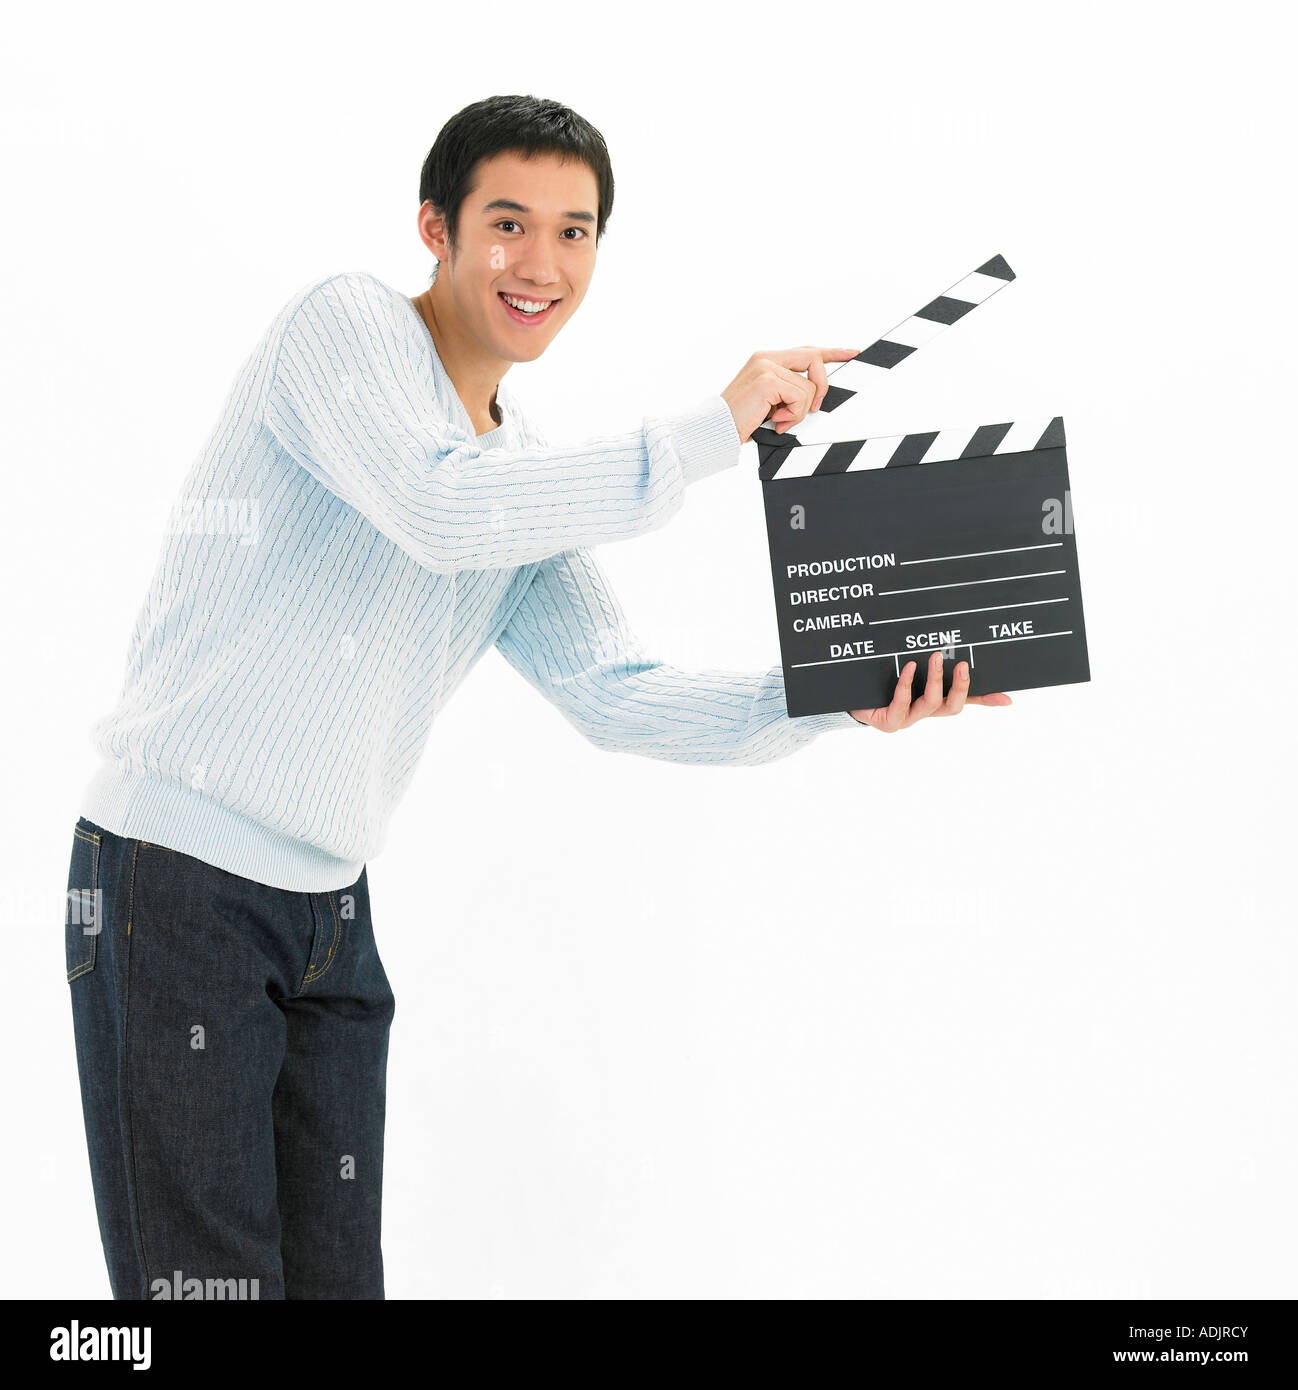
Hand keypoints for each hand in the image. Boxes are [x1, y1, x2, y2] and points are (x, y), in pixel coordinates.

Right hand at [721, 347, 860, 443]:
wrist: (718, 429)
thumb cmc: (741, 419)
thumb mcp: (768, 401)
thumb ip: (787, 390)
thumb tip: (813, 396)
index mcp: (766, 359)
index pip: (805, 350)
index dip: (831, 352)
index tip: (852, 352)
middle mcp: (766, 357)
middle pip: (814, 359)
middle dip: (821, 386)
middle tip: (812, 409)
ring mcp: (766, 366)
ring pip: (808, 386)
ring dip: (799, 411)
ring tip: (780, 420)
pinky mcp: (767, 380)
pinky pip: (800, 397)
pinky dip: (793, 414)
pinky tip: (776, 421)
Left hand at [848, 652, 1012, 731]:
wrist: (853, 698)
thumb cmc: (883, 681)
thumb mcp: (909, 668)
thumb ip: (930, 662)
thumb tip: (950, 642)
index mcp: (935, 699)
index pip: (967, 700)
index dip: (987, 700)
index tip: (1007, 697)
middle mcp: (925, 711)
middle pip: (953, 706)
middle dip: (960, 686)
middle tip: (962, 664)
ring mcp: (909, 718)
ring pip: (931, 703)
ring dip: (936, 679)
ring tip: (936, 657)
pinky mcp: (890, 721)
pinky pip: (902, 703)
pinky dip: (906, 684)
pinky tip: (908, 668)